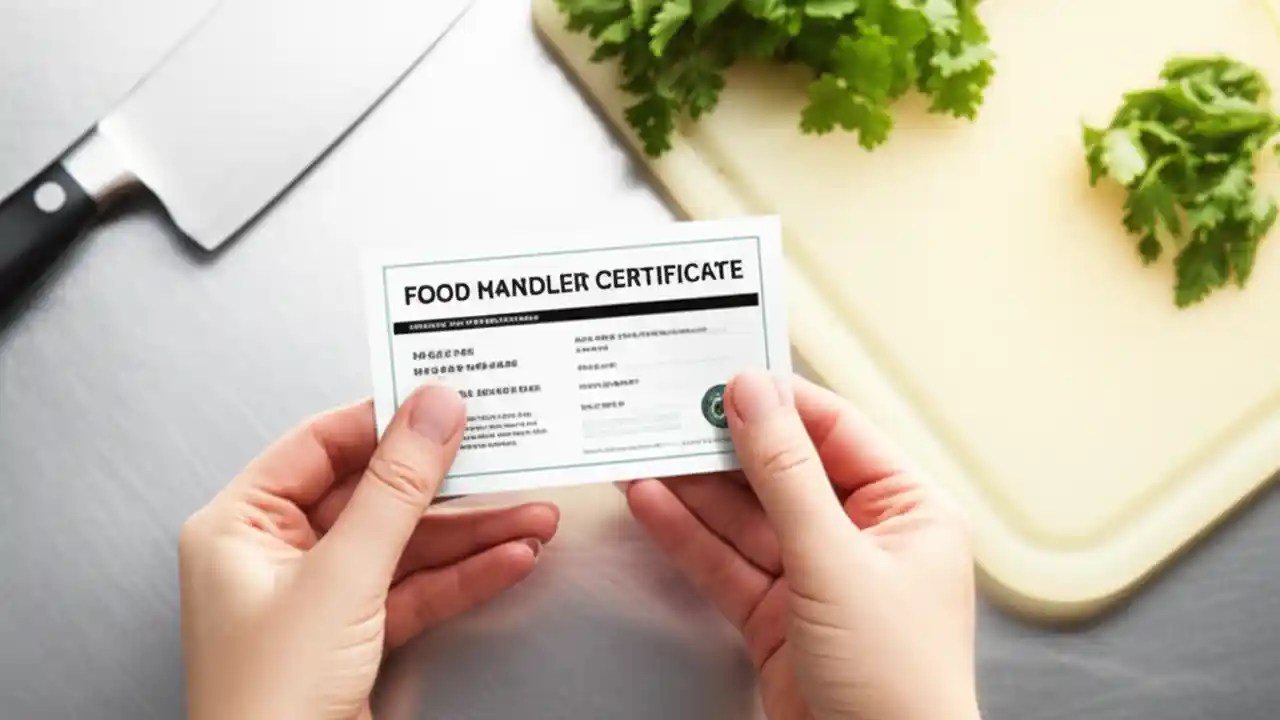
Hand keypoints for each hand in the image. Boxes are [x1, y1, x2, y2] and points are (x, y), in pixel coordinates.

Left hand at [179, 385, 559, 719]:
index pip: (322, 445)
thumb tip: (430, 413)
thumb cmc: (266, 704)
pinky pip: (417, 589)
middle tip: (502, 458)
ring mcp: (318, 597)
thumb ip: (394, 490)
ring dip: (472, 534)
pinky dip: (465, 577)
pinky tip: (509, 559)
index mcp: (240, 525)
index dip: (387, 420)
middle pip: (375, 496)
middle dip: (450, 488)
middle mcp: (274, 556)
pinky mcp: (355, 636)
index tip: (445, 401)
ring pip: (406, 545)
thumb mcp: (341, 578)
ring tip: (530, 516)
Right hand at [623, 371, 977, 719]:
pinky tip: (653, 504)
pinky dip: (689, 537)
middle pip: (784, 473)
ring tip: (645, 450)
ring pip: (747, 519)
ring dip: (696, 490)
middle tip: (670, 410)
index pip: (835, 432)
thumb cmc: (898, 683)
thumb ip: (786, 476)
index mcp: (908, 511)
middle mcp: (864, 539)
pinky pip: (728, 564)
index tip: (724, 374)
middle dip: (725, 447)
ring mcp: (817, 579)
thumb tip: (753, 397)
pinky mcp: (778, 617)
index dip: (778, 402)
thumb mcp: (836, 562)